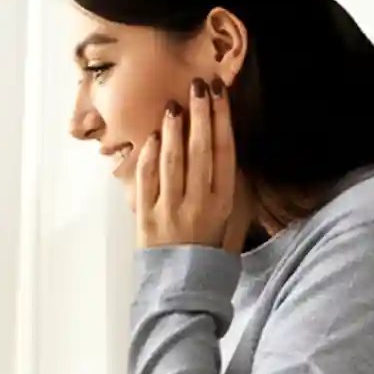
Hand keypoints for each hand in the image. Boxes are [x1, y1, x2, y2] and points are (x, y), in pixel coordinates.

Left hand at [135, 77, 236, 248]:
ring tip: (174, 105)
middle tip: (198, 86)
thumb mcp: (227, 220)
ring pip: (172, 162)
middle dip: (200, 115)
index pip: (224, 152)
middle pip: (200, 151)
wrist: (182, 287)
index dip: (222, 120)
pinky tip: (154, 136)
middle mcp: (199, 204)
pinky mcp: (146, 218)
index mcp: (223, 203)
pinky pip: (146, 181)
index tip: (219, 93)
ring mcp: (171, 211)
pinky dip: (149, 157)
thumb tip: (219, 143)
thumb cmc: (207, 250)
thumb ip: (225, 185)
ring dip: (174, 130)